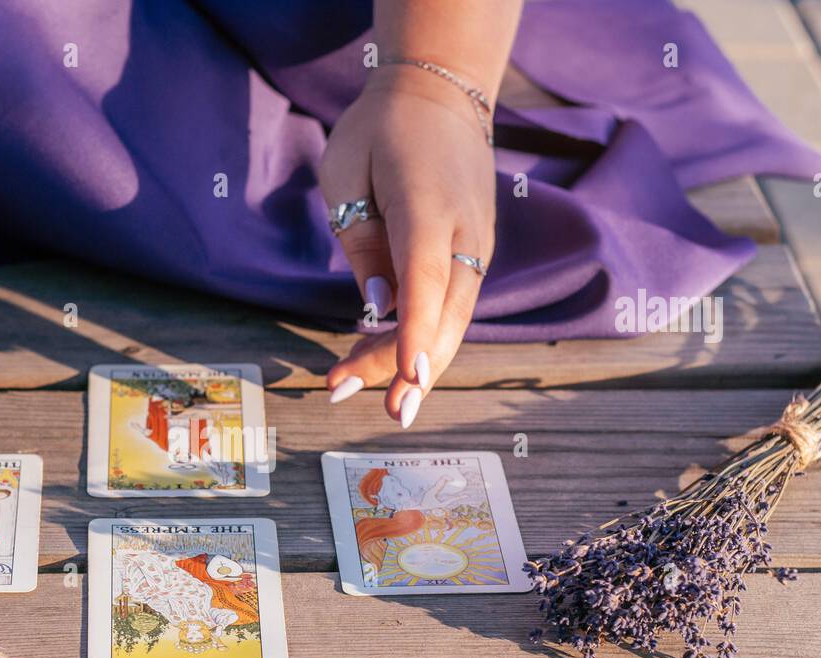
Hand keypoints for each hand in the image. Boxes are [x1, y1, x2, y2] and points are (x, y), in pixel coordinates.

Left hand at [319, 64, 496, 426]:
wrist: (441, 95)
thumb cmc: (381, 131)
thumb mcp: (346, 172)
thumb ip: (361, 241)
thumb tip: (377, 308)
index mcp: (429, 204)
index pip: (426, 279)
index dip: (417, 331)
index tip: (408, 376)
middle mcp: (465, 232)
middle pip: (444, 316)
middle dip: (402, 369)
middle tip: (346, 398)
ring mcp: (476, 247)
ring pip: (449, 321)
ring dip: (403, 361)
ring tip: (344, 382)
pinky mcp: (473, 258)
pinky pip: (447, 308)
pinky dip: (415, 336)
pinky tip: (372, 357)